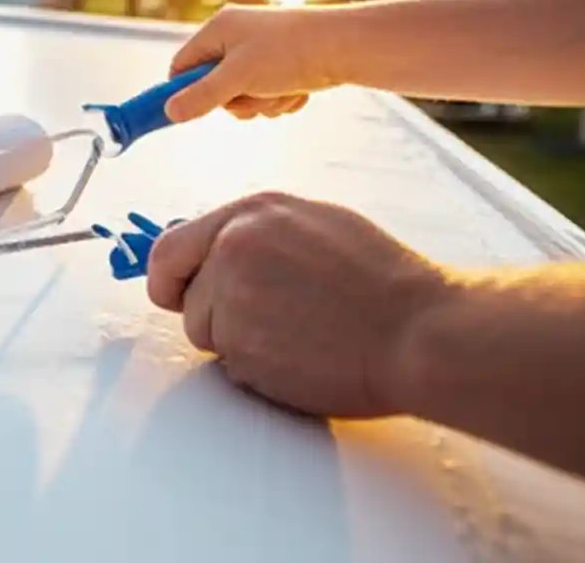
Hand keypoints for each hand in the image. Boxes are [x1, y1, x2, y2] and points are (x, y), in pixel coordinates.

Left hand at [145, 192, 452, 417]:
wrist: (416, 332)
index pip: (171, 247)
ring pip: (207, 336)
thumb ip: (257, 233)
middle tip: (264, 322)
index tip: (172, 293)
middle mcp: (232, 251)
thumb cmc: (380, 282)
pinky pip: (232, 367)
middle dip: (212, 315)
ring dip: (239, 344)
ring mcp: (234, 301)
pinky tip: (303, 356)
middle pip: (186, 299)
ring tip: (297, 334)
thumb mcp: (314, 225)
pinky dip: (258, 369)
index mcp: (250, 215)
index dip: (167, 277)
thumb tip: (215, 249)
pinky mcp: (243, 350)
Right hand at [166, 5, 349, 122]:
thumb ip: (201, 97)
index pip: (182, 65)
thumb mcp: (238, 78)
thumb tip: (169, 113)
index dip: (184, 91)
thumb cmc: (289, 53)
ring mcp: (260, 52)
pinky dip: (281, 100)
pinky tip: (298, 90)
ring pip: (244, 96)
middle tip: (255, 97)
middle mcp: (236, 37)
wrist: (346, 46)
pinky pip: (267, 95)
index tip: (192, 113)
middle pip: (213, 87)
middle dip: (237, 101)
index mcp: (218, 30)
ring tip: (283, 91)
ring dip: (263, 103)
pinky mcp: (282, 66)